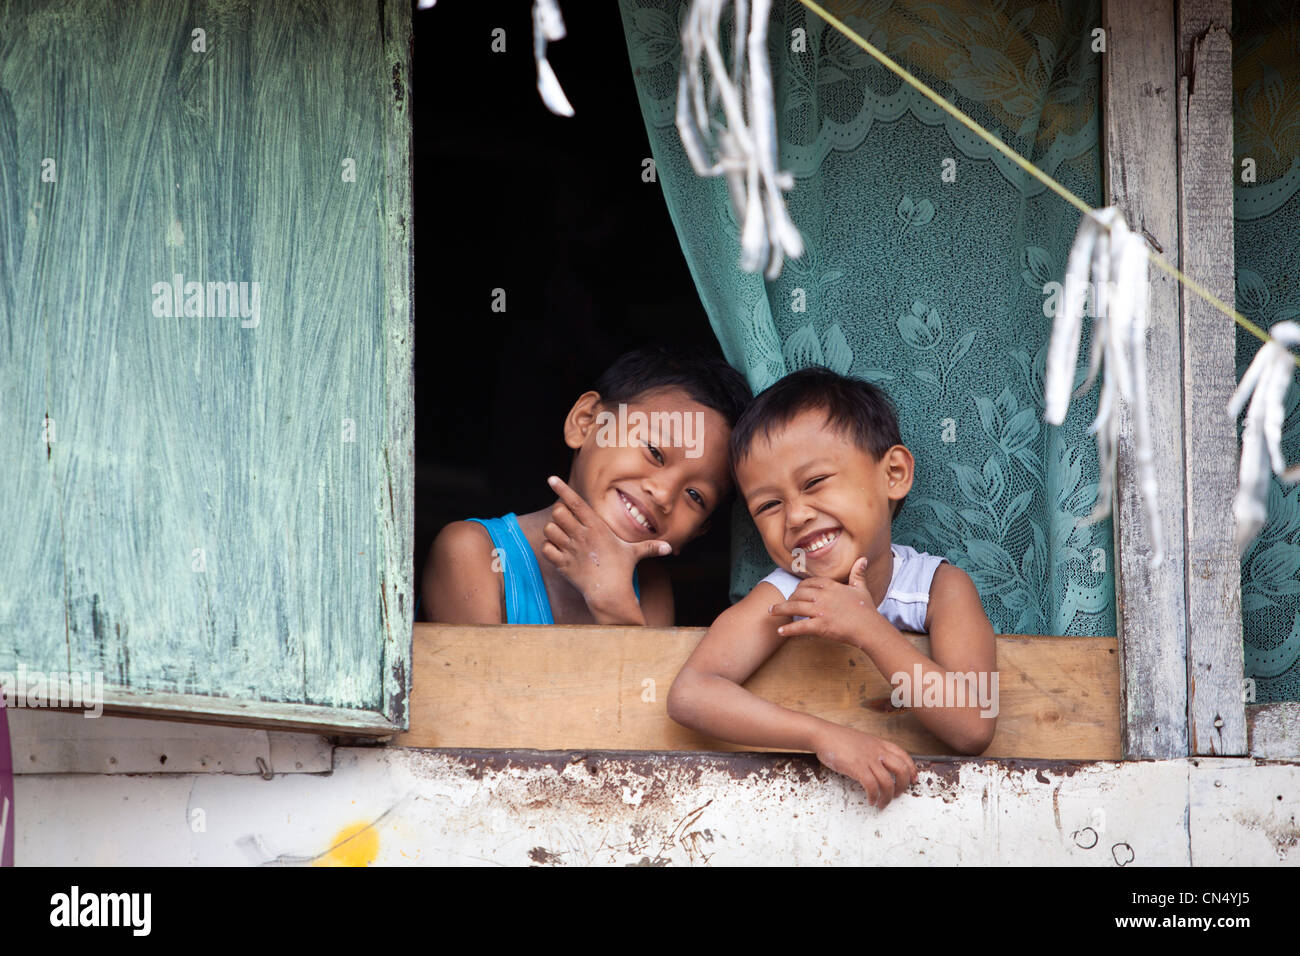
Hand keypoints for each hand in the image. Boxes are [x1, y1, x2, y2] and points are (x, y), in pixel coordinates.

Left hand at [541, 475, 669, 620]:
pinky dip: (548, 548)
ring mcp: (569, 549)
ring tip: (562, 536)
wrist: (609, 593)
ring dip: (553, 530)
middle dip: (559, 513)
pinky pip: (545, 548)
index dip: (562, 488)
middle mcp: (581, 535)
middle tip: (567, 520)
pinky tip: (558, 551)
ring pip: (549, 529)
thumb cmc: (622, 570)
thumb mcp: (634, 553)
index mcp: (596, 526)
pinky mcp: (562, 564)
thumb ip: (650, 547)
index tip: (551, 479)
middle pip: (558, 512)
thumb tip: (669, 549)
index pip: (575, 502)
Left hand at [768, 557, 883, 648]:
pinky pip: (799, 627)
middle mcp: (822, 596)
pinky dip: (788, 629)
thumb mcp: (861, 588)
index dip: (800, 587)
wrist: (870, 628)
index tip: (796, 591)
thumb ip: (858, 573)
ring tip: (771, 611)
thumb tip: (862, 558)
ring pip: (794, 607)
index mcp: (831, 586)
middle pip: (798, 593)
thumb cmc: (866, 609)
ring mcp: (820, 611)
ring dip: (780, 609)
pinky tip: (780, 630)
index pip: (809, 582)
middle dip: (789, 598)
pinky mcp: (820, 626)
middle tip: (783, 603)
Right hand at [813, 722, 917, 807]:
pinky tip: (871, 800)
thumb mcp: (861, 740)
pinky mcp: (857, 768)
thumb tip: (878, 763)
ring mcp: (868, 759)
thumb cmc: (838, 738)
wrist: (822, 734)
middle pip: (901, 770)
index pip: (904, 756)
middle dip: (903, 786)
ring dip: (887, 797)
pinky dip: (874, 796)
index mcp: (879, 743)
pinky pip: (872, 786)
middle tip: (898, 795)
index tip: (913, 779)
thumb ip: (872, 749)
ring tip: (882, 803)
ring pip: (888, 782)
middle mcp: (877, 751)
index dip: (912, 769)